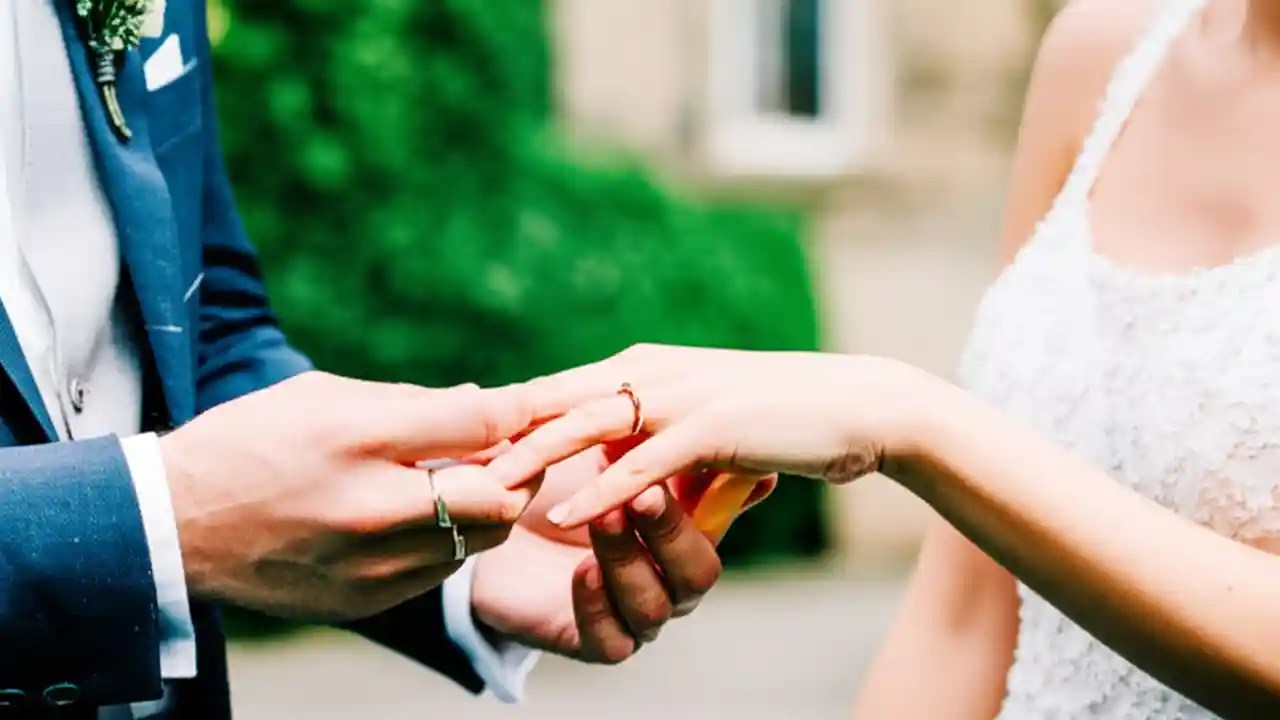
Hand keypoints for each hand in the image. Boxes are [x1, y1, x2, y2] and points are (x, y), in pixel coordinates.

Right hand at [162, 371, 536, 620]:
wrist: (174, 526)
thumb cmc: (250, 443)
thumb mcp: (322, 396)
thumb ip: (412, 402)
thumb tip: (485, 403)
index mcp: (359, 439)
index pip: (479, 424)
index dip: (519, 411)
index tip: (531, 406)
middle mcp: (372, 508)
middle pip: (501, 496)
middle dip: (521, 469)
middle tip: (515, 451)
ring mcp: (371, 566)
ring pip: (481, 540)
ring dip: (488, 508)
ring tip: (466, 481)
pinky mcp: (365, 602)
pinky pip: (442, 571)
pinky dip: (450, 541)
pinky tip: (423, 519)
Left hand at [470, 446, 760, 662]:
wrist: (482, 521)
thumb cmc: (555, 471)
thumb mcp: (610, 443)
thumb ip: (655, 431)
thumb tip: (718, 403)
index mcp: (683, 525)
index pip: (715, 520)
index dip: (710, 493)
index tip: (690, 455)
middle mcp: (667, 574)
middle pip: (698, 569)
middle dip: (670, 529)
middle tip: (643, 495)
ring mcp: (635, 611)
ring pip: (658, 605)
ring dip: (629, 556)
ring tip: (601, 520)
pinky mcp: (596, 642)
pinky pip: (612, 641)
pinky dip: (598, 605)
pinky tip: (581, 573)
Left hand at [488, 344, 933, 527]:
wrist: (854, 402)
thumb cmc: (776, 413)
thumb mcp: (696, 421)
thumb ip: (647, 437)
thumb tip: (610, 467)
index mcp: (642, 370)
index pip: (556, 392)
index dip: (502, 418)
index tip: (450, 443)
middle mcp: (650, 375)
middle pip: (553, 400)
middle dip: (494, 432)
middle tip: (438, 461)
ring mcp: (681, 397)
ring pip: (587, 424)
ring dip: (531, 456)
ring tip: (481, 487)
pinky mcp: (713, 428)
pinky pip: (645, 460)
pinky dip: (603, 485)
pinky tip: (568, 510)